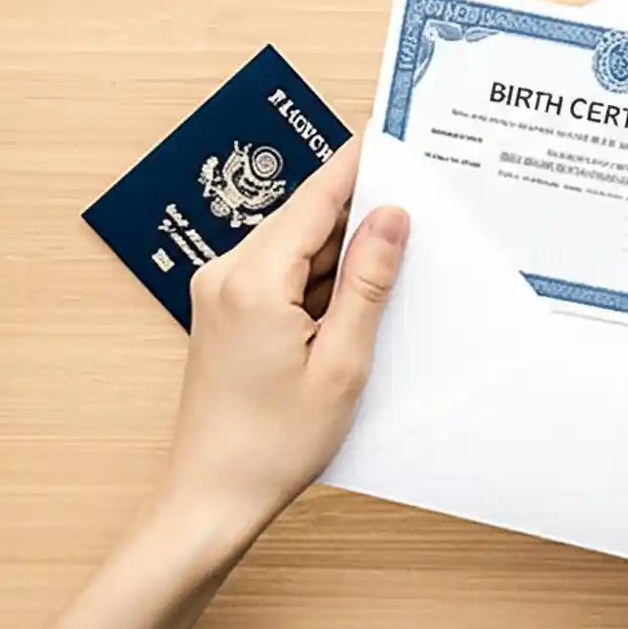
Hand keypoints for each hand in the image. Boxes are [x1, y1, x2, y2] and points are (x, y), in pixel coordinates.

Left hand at [158, 137, 408, 542]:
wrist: (212, 496)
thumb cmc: (273, 443)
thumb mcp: (341, 362)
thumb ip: (366, 283)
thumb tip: (390, 218)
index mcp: (252, 281)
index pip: (314, 199)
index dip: (356, 164)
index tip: (386, 132)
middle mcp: (225, 275)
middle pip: (304, 220)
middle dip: (358, 213)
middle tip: (415, 206)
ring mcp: (220, 293)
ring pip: (294, 248)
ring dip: (340, 254)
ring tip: (391, 270)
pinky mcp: (225, 312)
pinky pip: (280, 275)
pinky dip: (319, 280)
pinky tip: (353, 303)